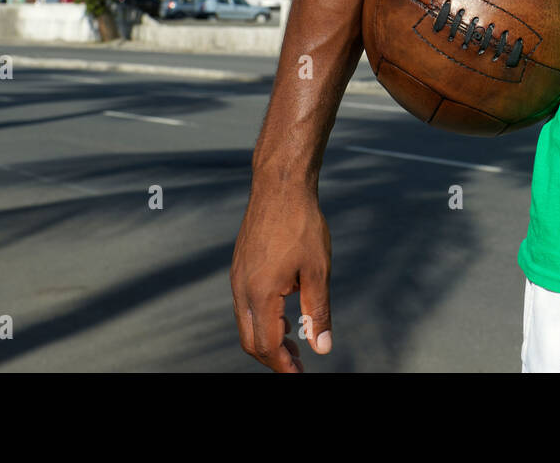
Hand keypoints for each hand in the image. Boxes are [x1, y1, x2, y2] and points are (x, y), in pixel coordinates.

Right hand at [231, 182, 332, 372]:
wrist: (280, 186)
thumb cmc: (301, 224)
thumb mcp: (318, 271)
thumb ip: (318, 312)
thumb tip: (322, 347)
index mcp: (261, 293)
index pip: (267, 345)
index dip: (284, 365)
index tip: (300, 374)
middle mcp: (242, 289)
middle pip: (251, 340)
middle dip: (273, 358)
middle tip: (297, 364)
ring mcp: (238, 277)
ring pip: (246, 322)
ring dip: (267, 338)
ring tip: (294, 342)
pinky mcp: (239, 266)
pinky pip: (245, 304)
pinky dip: (261, 318)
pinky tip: (283, 314)